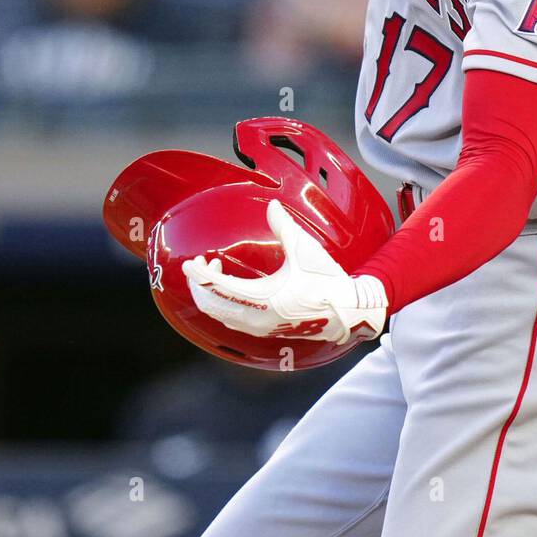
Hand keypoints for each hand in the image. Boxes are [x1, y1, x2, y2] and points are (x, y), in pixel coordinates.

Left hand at [181, 200, 387, 344]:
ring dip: (211, 294)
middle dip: (199, 285)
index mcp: (263, 299)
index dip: (200, 275)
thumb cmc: (327, 282)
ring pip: (220, 314)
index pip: (218, 288)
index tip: (190, 262)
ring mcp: (259, 328)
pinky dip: (223, 303)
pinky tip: (230, 287)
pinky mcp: (264, 331)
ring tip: (215, 270)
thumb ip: (284, 227)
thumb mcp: (305, 251)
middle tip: (198, 265)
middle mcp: (256, 318)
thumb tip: (271, 205)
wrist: (346, 312)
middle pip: (211, 306)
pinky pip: (231, 319)